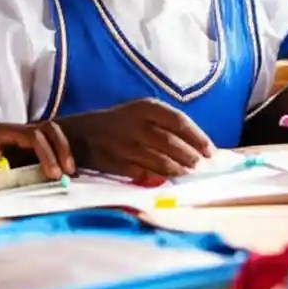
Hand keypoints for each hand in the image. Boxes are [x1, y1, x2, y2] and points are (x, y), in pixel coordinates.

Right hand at [56, 99, 213, 181]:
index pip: (178, 120)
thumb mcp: (140, 114)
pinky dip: (155, 178)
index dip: (197, 137)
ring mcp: (122, 143)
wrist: (77, 133)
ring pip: (157, 159)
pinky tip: (165, 181)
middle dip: (189, 156)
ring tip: (187, 175)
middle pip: (169, 141)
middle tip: (200, 167)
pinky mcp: (112, 161)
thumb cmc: (118, 124)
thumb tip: (196, 146)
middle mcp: (134, 122)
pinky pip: (140, 172)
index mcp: (144, 107)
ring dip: (176, 169)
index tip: (210, 151)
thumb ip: (165, 126)